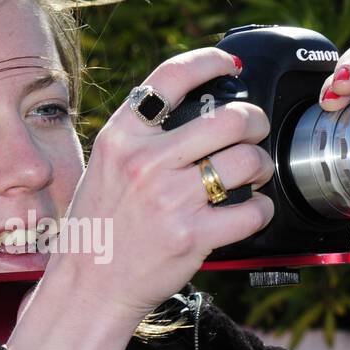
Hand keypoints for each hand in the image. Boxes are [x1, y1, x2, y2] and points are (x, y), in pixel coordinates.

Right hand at [5, 47, 275, 349]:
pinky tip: (250, 212)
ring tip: (253, 176)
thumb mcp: (105, 169)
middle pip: (229, 118)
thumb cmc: (98, 230)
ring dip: (261, 167)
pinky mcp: (192, 236)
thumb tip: (194, 110)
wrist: (88, 287)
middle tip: (255, 131)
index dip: (210, 61)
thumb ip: (142, 139)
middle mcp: (145, 163)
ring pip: (248, 162)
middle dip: (255, 121)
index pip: (171, 77)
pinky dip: (261, 210)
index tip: (230, 64)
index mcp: (121, 138)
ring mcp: (170, 199)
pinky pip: (252, 211)